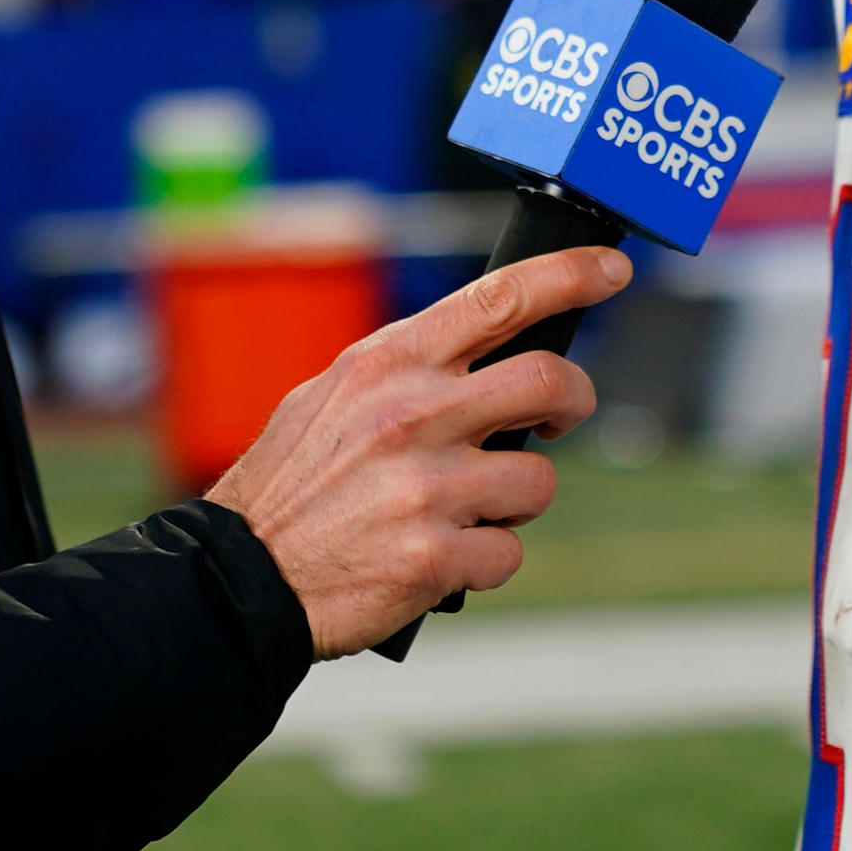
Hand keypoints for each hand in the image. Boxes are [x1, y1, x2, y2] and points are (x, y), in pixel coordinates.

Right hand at [205, 245, 626, 657]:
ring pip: (538, 479)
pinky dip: (486, 560)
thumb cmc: (290, 489)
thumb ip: (403, 373)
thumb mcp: (327, 400)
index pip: (499, 299)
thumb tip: (479, 355)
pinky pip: (509, 551)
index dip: (570, 276)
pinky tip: (443, 560)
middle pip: (549, 380)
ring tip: (467, 510)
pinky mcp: (435, 556)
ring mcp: (425, 486)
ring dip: (516, 499)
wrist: (239, 581)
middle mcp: (410, 415)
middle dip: (573, 400)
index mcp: (386, 365)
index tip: (612, 269)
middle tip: (559, 418)